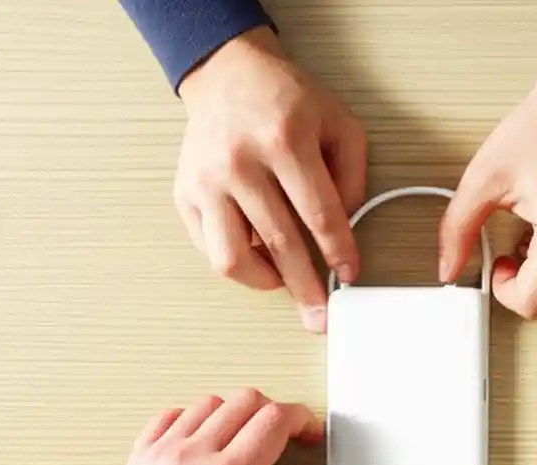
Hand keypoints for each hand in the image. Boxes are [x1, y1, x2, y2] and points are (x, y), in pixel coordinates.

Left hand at [92, 390, 356, 464]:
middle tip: (284, 440)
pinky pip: (169, 417)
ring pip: (208, 403)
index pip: (275, 418)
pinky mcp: (138, 464)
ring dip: (235, 415)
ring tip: (245, 445)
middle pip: (244, 400)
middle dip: (274, 413)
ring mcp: (159, 457)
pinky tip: (206, 446)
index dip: (302, 420)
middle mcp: (190, 458)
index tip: (309, 436)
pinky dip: (193, 421)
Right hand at [175, 28, 366, 332]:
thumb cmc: (288, 102)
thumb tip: (345, 229)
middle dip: (306, 287)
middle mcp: (240, 162)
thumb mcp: (339, 123)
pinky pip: (210, 248)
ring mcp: (206, 181)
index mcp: (285, 140)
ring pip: (232, 258)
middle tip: (320, 316)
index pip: (319, 214)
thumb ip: (352, 176)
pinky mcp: (185, 194)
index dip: (338, 252)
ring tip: (285, 283)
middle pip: (279, 243)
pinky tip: (260, 260)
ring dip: (264, 281)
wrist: (228, 75)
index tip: (349, 275)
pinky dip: (238, 264)